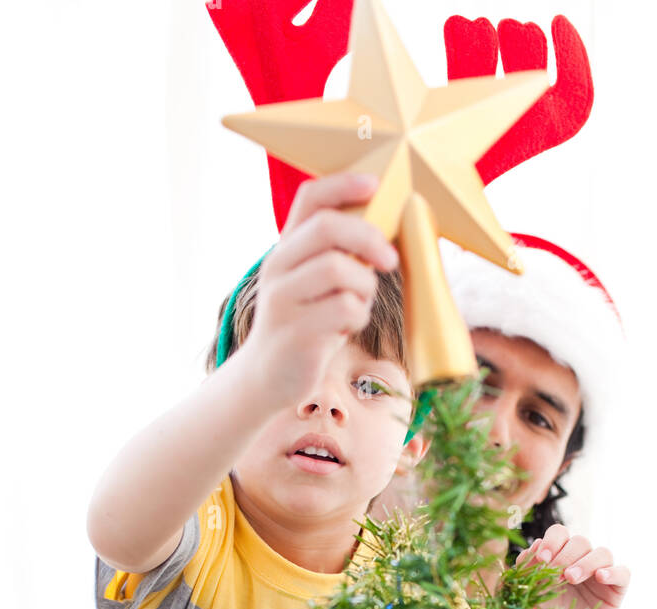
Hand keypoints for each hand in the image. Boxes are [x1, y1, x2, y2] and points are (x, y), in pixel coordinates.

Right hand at [240, 170, 399, 409]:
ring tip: (360, 304)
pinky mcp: (295, 332)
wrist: (266, 376)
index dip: (344, 184)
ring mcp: (283, 300)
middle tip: (391, 259)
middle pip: (327, 228)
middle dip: (368, 237)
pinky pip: (345, 309)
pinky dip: (359, 316)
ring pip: (340, 269)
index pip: (309, 199)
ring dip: (365, 286)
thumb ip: (337, 257)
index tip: (375, 184)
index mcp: (284, 249)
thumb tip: (384, 232)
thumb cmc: (304, 324)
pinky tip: (349, 326)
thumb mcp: (314, 285)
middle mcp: (278, 268)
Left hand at [515, 525, 629, 608]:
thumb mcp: (528, 597)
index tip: (541, 559)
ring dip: (585, 562)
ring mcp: (600, 574)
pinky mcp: (616, 589)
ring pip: (602, 552)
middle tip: (555, 573)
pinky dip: (613, 571)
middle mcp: (581, 561)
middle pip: (580, 541)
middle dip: (565, 554)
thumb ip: (524, 574)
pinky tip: (600, 577)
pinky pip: (623, 573)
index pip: (560, 534)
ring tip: (571, 578)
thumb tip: (528, 550)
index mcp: (559, 557)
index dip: (551, 541)